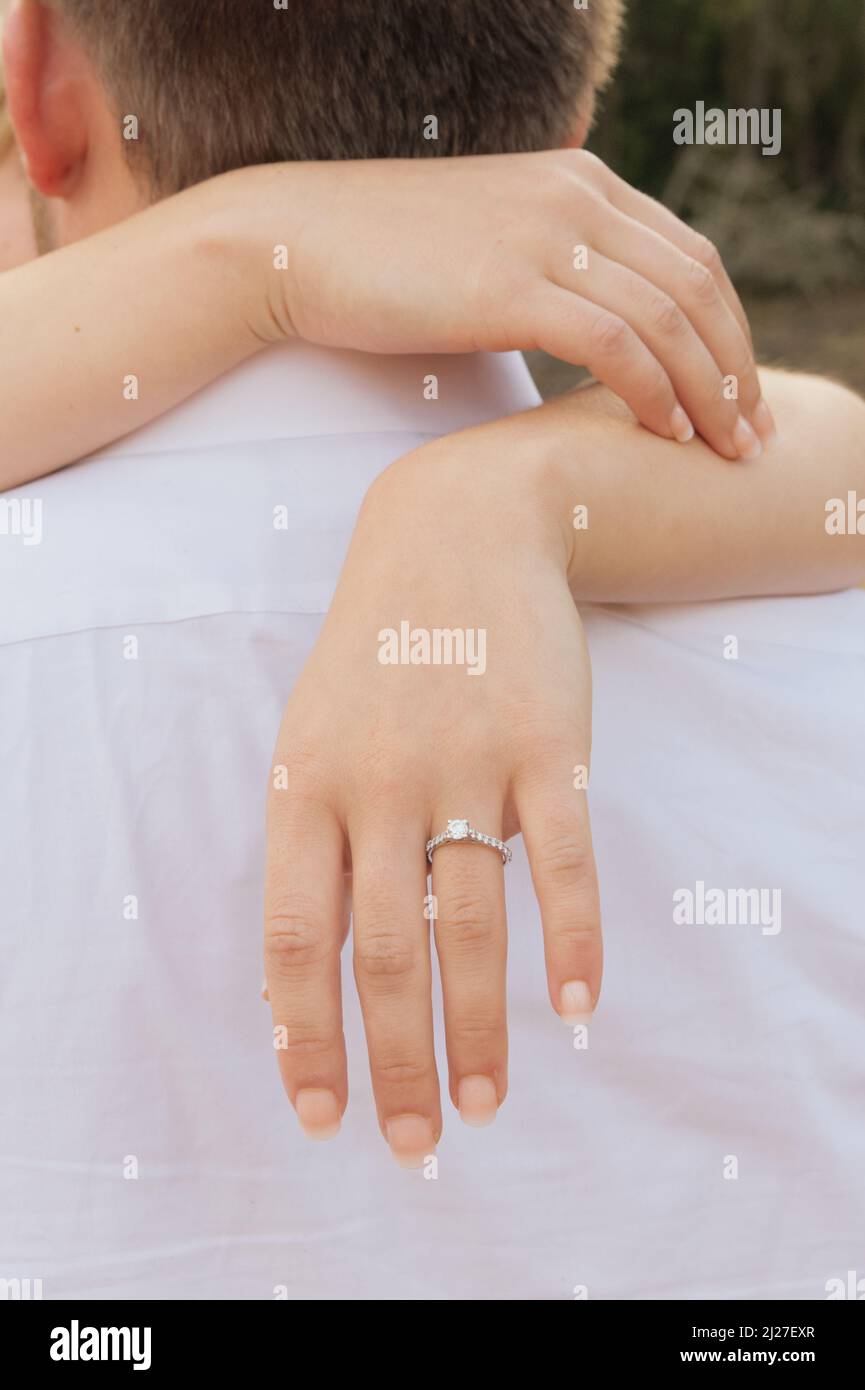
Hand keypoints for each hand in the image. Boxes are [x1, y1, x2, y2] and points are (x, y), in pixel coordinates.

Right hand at [255, 149, 773, 459]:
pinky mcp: (511, 285)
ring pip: (668, 318)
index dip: (729, 331)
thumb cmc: (383, 264)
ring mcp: (545, 236)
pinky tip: (665, 433)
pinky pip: (616, 344)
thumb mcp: (487, 247)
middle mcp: (577, 197)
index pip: (691, 258)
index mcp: (579, 183)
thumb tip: (585, 326)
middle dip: (736, 367)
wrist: (293, 245)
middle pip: (697, 287)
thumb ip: (549, 267)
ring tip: (724, 450)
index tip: (740, 394)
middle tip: (752, 435)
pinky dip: (652, 391)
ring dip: (709, 390)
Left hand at [263, 430, 599, 1165]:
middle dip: (396, 1060)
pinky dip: (572, 940)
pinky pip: (562, 862)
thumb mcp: (312, 731)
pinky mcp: (547, 746)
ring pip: (473, 924)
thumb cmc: (378, 652)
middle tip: (413, 1144)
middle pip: (389, 951)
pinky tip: (578, 1007)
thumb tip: (310, 976)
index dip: (305, 1035)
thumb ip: (312, 843)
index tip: (321, 1114)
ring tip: (485, 1104)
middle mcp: (380, 782)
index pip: (297, 936)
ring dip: (481, 1029)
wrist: (456, 532)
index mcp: (305, 784)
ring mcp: (467, 762)